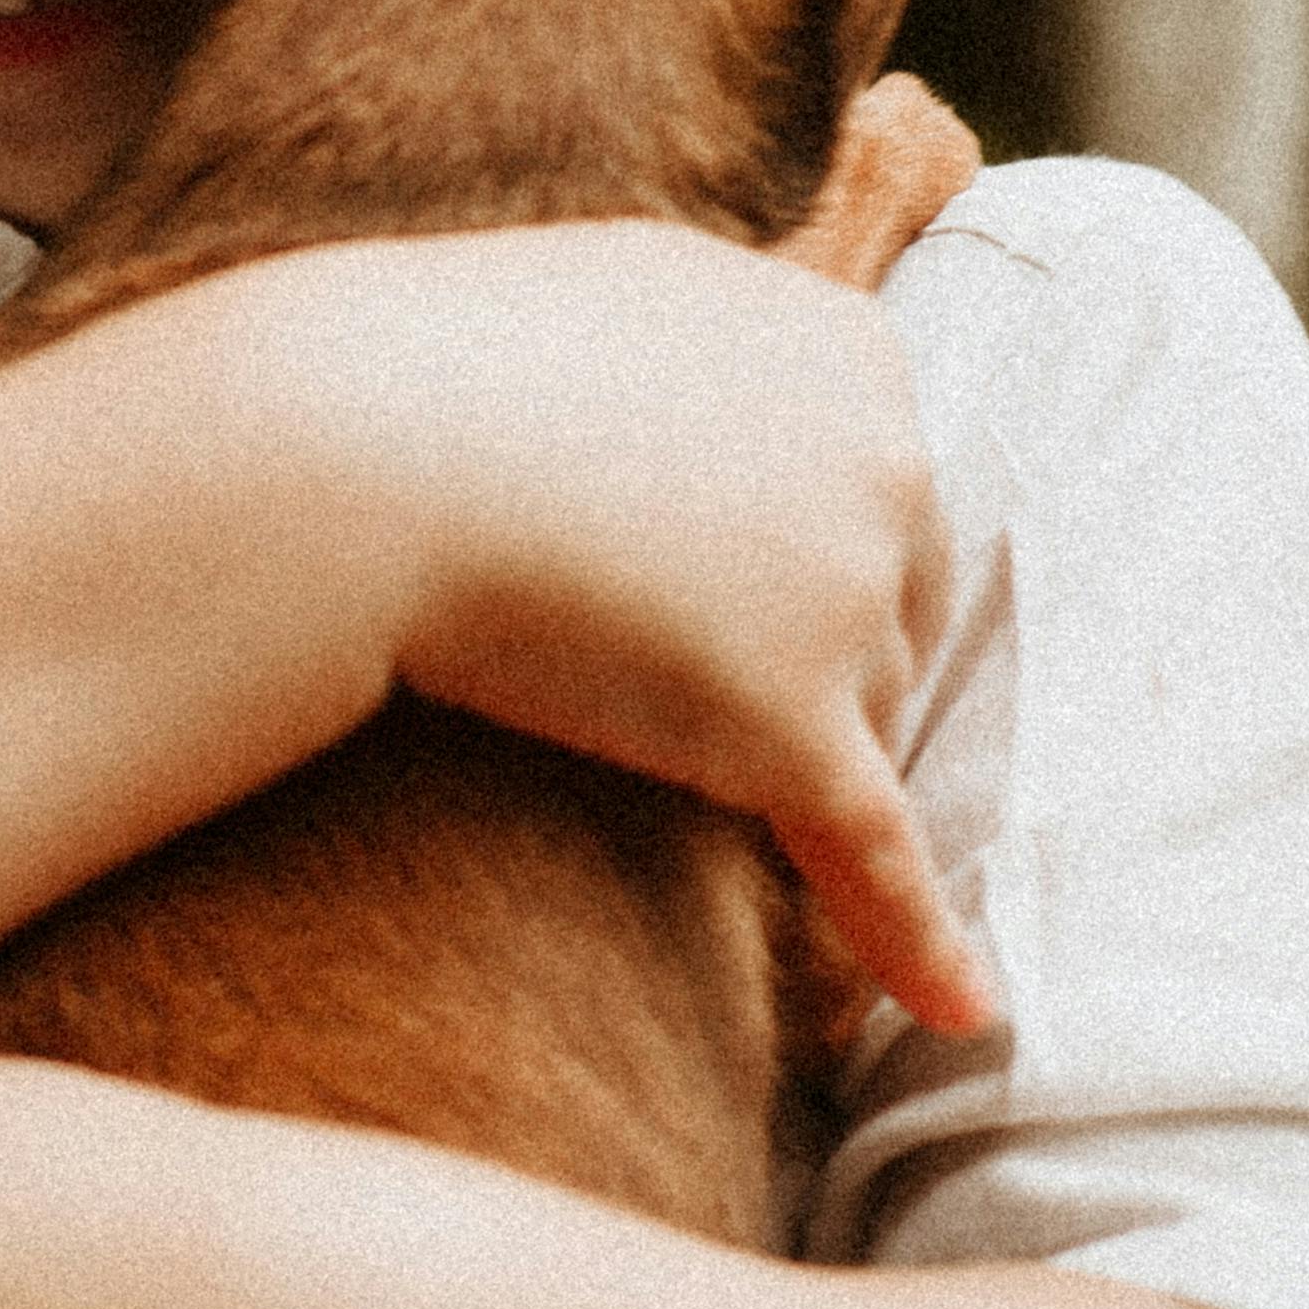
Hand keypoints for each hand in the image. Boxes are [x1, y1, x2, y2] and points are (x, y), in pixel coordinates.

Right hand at [201, 215, 990, 1035]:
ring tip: (611, 705)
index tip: (712, 576)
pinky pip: (875, 854)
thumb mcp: (629, 294)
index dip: (795, 551)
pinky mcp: (790, 725)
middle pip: (891, 611)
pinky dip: (917, 940)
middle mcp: (884, 460)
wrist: (349, 443)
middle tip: (647, 649)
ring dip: (765, 740)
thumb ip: (730, 349)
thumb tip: (781, 369)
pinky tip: (960, 1014)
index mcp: (850, 347)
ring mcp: (848, 599)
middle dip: (800, 651)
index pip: (880, 489)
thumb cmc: (450, 363)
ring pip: (856, 720)